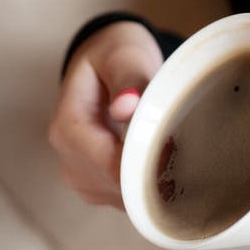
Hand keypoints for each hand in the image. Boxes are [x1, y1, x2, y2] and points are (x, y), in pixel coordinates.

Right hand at [48, 21, 162, 208]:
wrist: (104, 59)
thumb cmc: (113, 54)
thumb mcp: (122, 55)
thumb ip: (127, 79)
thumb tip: (125, 107)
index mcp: (67, 124)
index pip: (103, 161)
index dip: (138, 162)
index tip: (173, 151)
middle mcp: (68, 155)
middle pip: (111, 183)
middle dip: (147, 171)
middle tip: (181, 148)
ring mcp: (79, 172)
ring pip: (118, 196)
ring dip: (147, 180)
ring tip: (174, 149)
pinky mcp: (95, 181)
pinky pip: (122, 195)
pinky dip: (143, 183)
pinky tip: (162, 160)